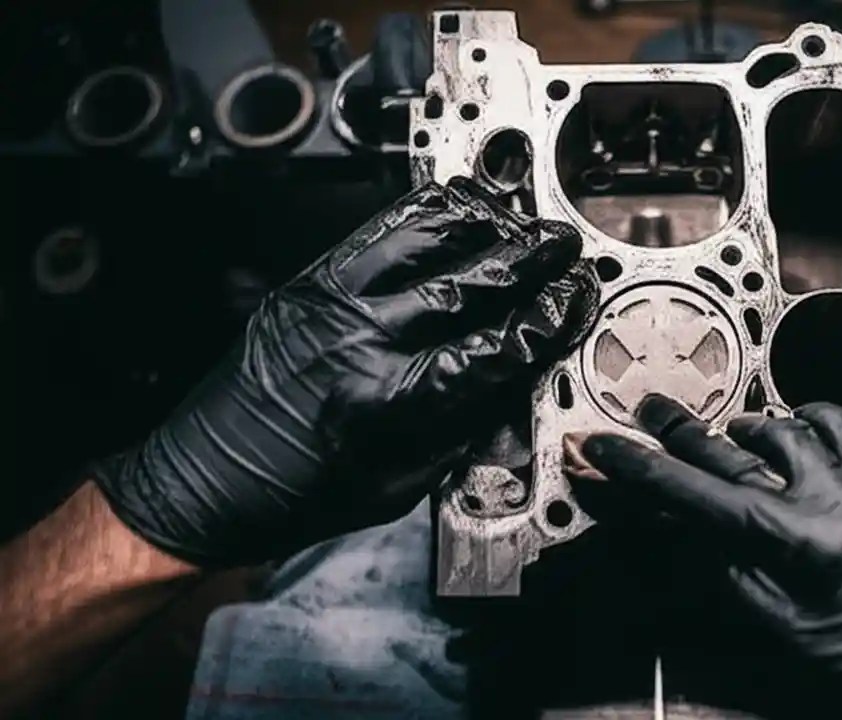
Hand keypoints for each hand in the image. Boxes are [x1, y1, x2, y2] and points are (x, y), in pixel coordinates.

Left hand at [93, 178, 598, 565]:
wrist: (209, 481)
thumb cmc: (303, 495)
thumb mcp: (403, 483)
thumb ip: (464, 427)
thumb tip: (518, 380)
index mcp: (392, 406)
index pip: (493, 348)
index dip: (545, 319)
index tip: (572, 301)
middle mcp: (361, 344)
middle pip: (466, 283)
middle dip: (526, 259)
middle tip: (561, 244)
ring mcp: (329, 304)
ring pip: (420, 241)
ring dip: (478, 223)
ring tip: (515, 217)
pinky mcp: (307, 286)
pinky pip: (373, 233)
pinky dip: (420, 214)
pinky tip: (451, 207)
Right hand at [571, 395, 841, 719]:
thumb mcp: (785, 629)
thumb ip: (736, 573)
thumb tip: (698, 528)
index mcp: (794, 543)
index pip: (696, 492)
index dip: (640, 468)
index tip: (603, 446)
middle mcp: (837, 498)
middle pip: (747, 441)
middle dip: (694, 428)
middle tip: (664, 412)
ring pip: (819, 417)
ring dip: (785, 423)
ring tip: (769, 433)